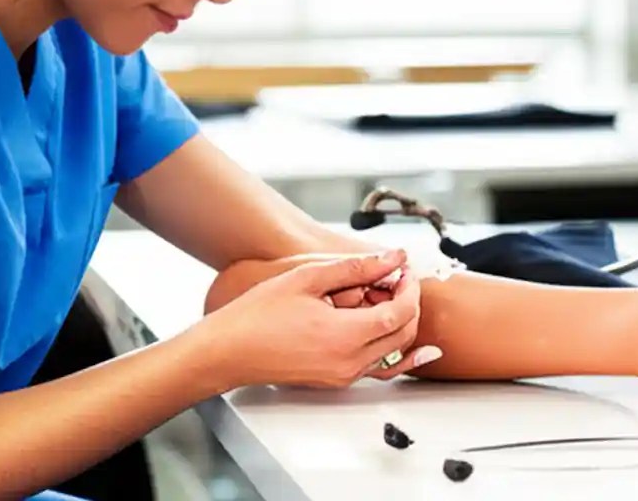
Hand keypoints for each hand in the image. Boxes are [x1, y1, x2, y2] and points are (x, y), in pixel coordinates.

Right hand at [199, 250, 436, 389]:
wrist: (228, 351)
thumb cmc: (257, 315)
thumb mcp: (307, 278)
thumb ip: (356, 267)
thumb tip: (393, 257)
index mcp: (345, 337)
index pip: (401, 313)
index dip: (409, 288)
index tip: (402, 269)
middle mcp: (350, 362)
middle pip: (403, 334)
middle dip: (408, 302)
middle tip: (396, 277)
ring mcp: (344, 375)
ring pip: (393, 351)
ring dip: (397, 322)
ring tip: (383, 295)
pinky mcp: (335, 380)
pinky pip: (376, 364)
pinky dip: (387, 344)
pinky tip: (390, 330)